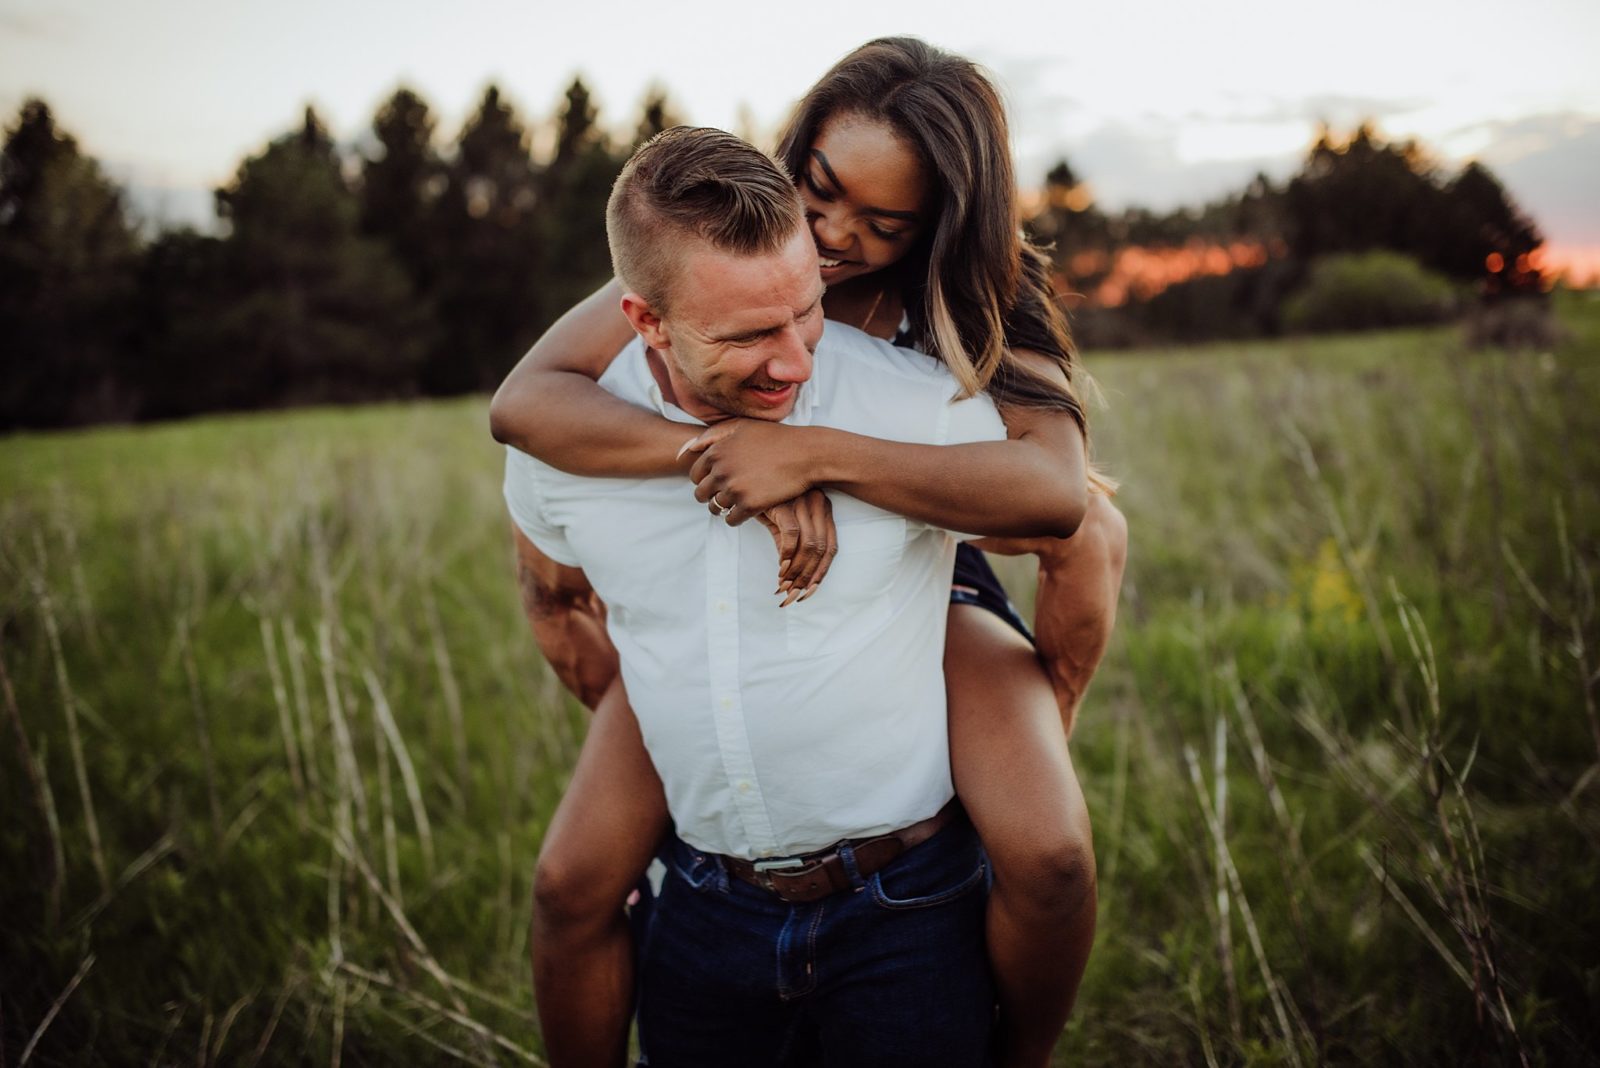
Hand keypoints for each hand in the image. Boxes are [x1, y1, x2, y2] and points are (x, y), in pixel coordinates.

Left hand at [680, 420, 819, 525]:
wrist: (806, 454)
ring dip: (723, 508)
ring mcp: (735, 489)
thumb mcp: (742, 427)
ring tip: (737, 503)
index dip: (705, 480)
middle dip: (710, 495)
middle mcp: (721, 470)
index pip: (695, 474)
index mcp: (716, 451)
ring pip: (715, 508)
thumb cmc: (775, 438)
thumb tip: (685, 449)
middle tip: (725, 495)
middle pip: (701, 494)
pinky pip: (731, 520)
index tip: (717, 482)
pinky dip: (736, 518)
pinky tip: (746, 511)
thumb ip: (711, 435)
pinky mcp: (750, 505)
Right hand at [753, 490, 837, 605]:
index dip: (822, 573)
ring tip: (783, 586)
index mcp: (823, 508)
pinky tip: (780, 568)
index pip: (832, 547)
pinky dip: (787, 555)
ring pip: (810, 546)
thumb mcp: (782, 520)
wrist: (746, 472)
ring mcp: (803, 502)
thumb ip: (789, 543)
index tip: (810, 592)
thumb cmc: (767, 495)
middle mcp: (818, 504)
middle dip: (808, 577)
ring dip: (797, 571)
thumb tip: (790, 573)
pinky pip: (792, 535)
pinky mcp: (785, 503)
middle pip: (822, 550)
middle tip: (793, 595)